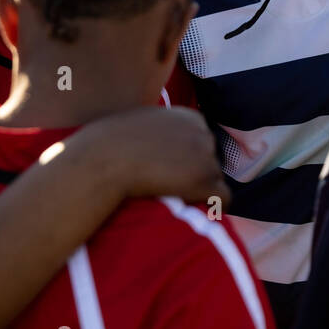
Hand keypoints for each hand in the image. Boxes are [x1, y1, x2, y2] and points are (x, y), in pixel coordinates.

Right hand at [58, 106, 227, 204]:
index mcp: (189, 118)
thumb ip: (160, 130)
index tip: (170, 173)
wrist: (105, 159)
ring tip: (173, 198)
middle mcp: (203, 132)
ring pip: (215, 180)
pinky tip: (190, 210)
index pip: (202, 143)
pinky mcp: (206, 179)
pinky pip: (223, 199)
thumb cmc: (110, 144)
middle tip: (170, 188)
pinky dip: (211, 207)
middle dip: (195, 174)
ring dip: (199, 191)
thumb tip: (161, 150)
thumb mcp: (140, 124)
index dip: (188, 161)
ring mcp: (206, 156)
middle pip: (211, 160)